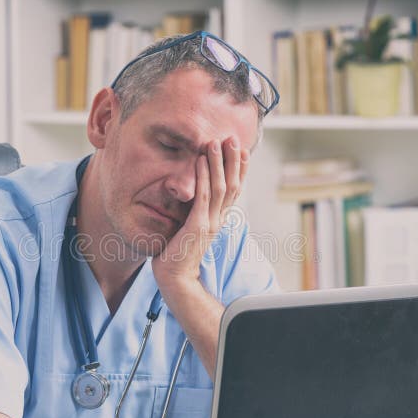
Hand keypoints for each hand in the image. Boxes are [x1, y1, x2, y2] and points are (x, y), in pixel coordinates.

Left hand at [152, 138, 248, 292]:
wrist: (176, 279)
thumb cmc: (178, 255)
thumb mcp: (190, 228)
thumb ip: (195, 213)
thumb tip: (191, 196)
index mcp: (219, 219)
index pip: (233, 190)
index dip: (239, 169)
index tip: (241, 149)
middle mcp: (218, 219)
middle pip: (232, 184)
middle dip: (233, 160)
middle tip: (232, 138)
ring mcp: (210, 222)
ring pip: (220, 187)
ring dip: (219, 163)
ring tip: (216, 142)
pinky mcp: (197, 225)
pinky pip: (203, 196)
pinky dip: (203, 176)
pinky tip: (201, 160)